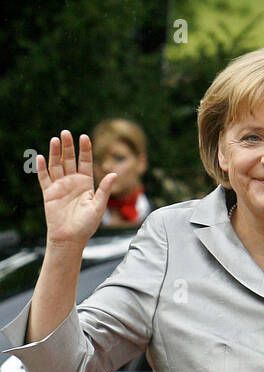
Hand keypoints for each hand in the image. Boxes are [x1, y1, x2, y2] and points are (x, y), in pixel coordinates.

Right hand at [36, 132, 115, 246]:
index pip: (85, 162)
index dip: (84, 150)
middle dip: (68, 146)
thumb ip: (104, 190)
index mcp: (86, 184)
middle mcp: (72, 182)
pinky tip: (41, 157)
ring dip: (55, 153)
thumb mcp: (98, 206)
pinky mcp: (49, 193)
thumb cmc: (87, 225)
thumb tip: (115, 174)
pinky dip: (41, 168)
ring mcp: (60, 186)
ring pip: (56, 165)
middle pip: (69, 160)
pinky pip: (44, 178)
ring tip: (55, 140)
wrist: (70, 239)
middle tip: (65, 133)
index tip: (84, 137)